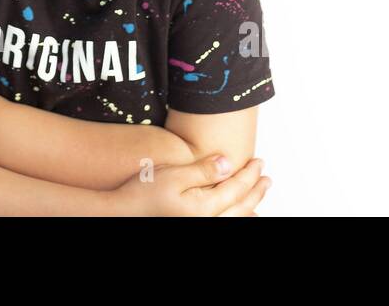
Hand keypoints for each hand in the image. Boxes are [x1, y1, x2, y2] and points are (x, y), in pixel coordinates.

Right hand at [106, 153, 270, 216]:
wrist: (122, 213)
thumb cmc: (142, 194)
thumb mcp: (173, 175)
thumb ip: (203, 170)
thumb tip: (229, 163)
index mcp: (205, 208)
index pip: (236, 188)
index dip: (250, 174)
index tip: (259, 161)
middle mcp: (207, 222)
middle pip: (241, 206)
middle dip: (256, 190)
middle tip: (266, 178)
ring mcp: (200, 226)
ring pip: (235, 218)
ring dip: (251, 206)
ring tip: (260, 198)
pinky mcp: (192, 225)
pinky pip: (224, 223)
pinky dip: (237, 218)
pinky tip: (241, 215)